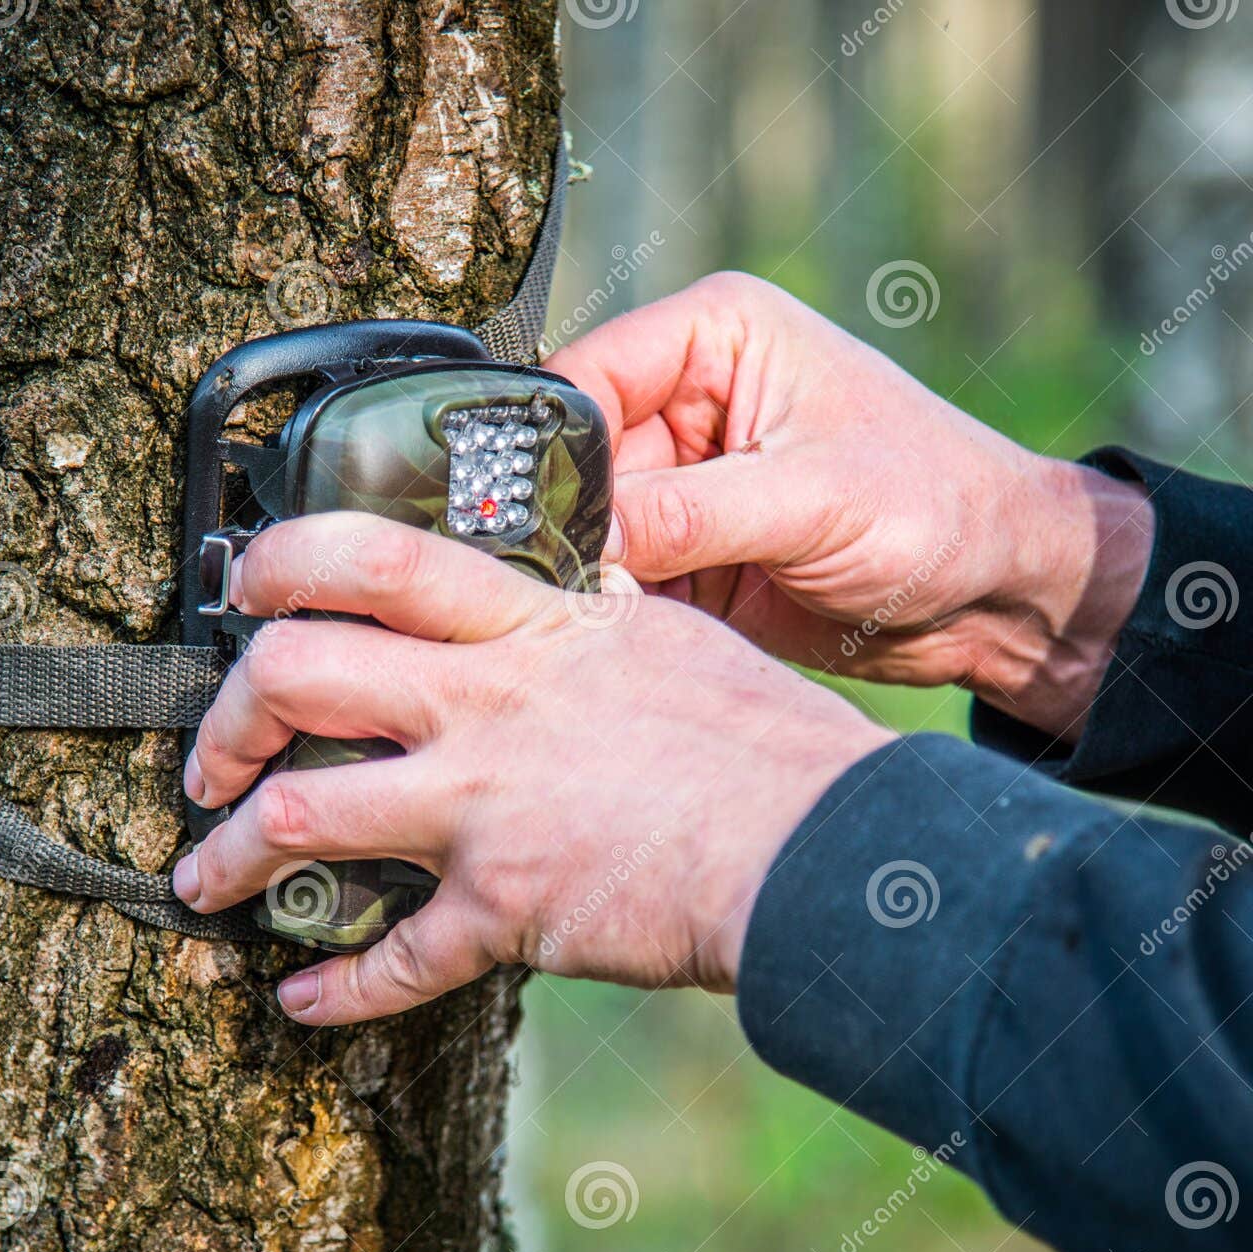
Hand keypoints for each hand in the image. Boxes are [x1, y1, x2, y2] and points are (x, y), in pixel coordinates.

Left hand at [171, 513, 893, 1023]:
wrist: (822, 849)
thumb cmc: (765, 742)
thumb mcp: (668, 640)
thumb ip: (585, 618)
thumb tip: (553, 589)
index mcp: (527, 631)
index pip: (372, 558)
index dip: (280, 564)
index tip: (241, 591)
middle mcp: (485, 707)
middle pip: (296, 675)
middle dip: (226, 718)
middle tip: (212, 757)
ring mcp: (485, 809)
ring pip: (305, 814)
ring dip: (233, 853)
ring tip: (206, 877)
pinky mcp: (504, 910)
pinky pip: (392, 962)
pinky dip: (335, 992)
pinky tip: (303, 1003)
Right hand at [550, 273, 1154, 741]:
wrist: (996, 595)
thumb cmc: (938, 509)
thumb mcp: (810, 501)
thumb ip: (686, 514)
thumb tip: (582, 534)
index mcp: (715, 337)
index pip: (588, 375)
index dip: (554, 448)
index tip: (537, 519)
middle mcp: (685, 401)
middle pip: (575, 459)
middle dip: (572, 523)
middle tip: (579, 582)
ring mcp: (682, 482)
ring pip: (588, 527)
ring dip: (593, 574)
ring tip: (616, 611)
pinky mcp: (685, 552)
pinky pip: (618, 579)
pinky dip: (617, 609)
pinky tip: (632, 631)